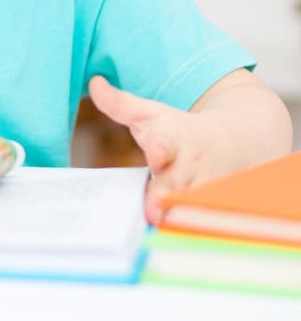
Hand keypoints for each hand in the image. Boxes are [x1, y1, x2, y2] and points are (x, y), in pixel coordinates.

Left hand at [88, 76, 227, 224]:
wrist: (229, 142)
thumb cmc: (175, 129)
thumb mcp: (149, 112)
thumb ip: (119, 103)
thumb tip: (94, 82)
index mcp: (171, 140)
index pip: (166, 143)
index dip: (161, 148)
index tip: (156, 153)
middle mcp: (188, 166)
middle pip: (177, 182)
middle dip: (167, 194)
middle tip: (153, 209)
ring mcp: (202, 189)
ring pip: (192, 207)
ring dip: (179, 217)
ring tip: (161, 227)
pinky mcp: (211, 208)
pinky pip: (203, 224)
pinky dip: (193, 232)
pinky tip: (178, 242)